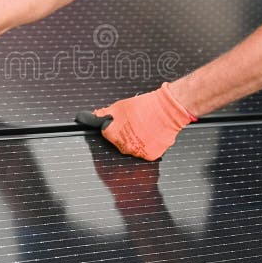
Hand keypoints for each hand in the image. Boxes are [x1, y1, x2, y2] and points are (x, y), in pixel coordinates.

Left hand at [75, 83, 195, 160]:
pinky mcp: (150, 156)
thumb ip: (104, 113)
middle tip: (134, 124)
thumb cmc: (146, 107)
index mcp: (113, 135)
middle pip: (119, 143)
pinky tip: (151, 135)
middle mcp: (124, 147)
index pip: (106, 133)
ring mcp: (137, 153)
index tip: (119, 123)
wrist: (167, 110)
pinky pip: (145, 152)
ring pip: (132, 148)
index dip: (112, 126)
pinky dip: (147, 145)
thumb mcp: (120, 106)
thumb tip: (94, 116)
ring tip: (144, 128)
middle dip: (123, 134)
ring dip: (135, 141)